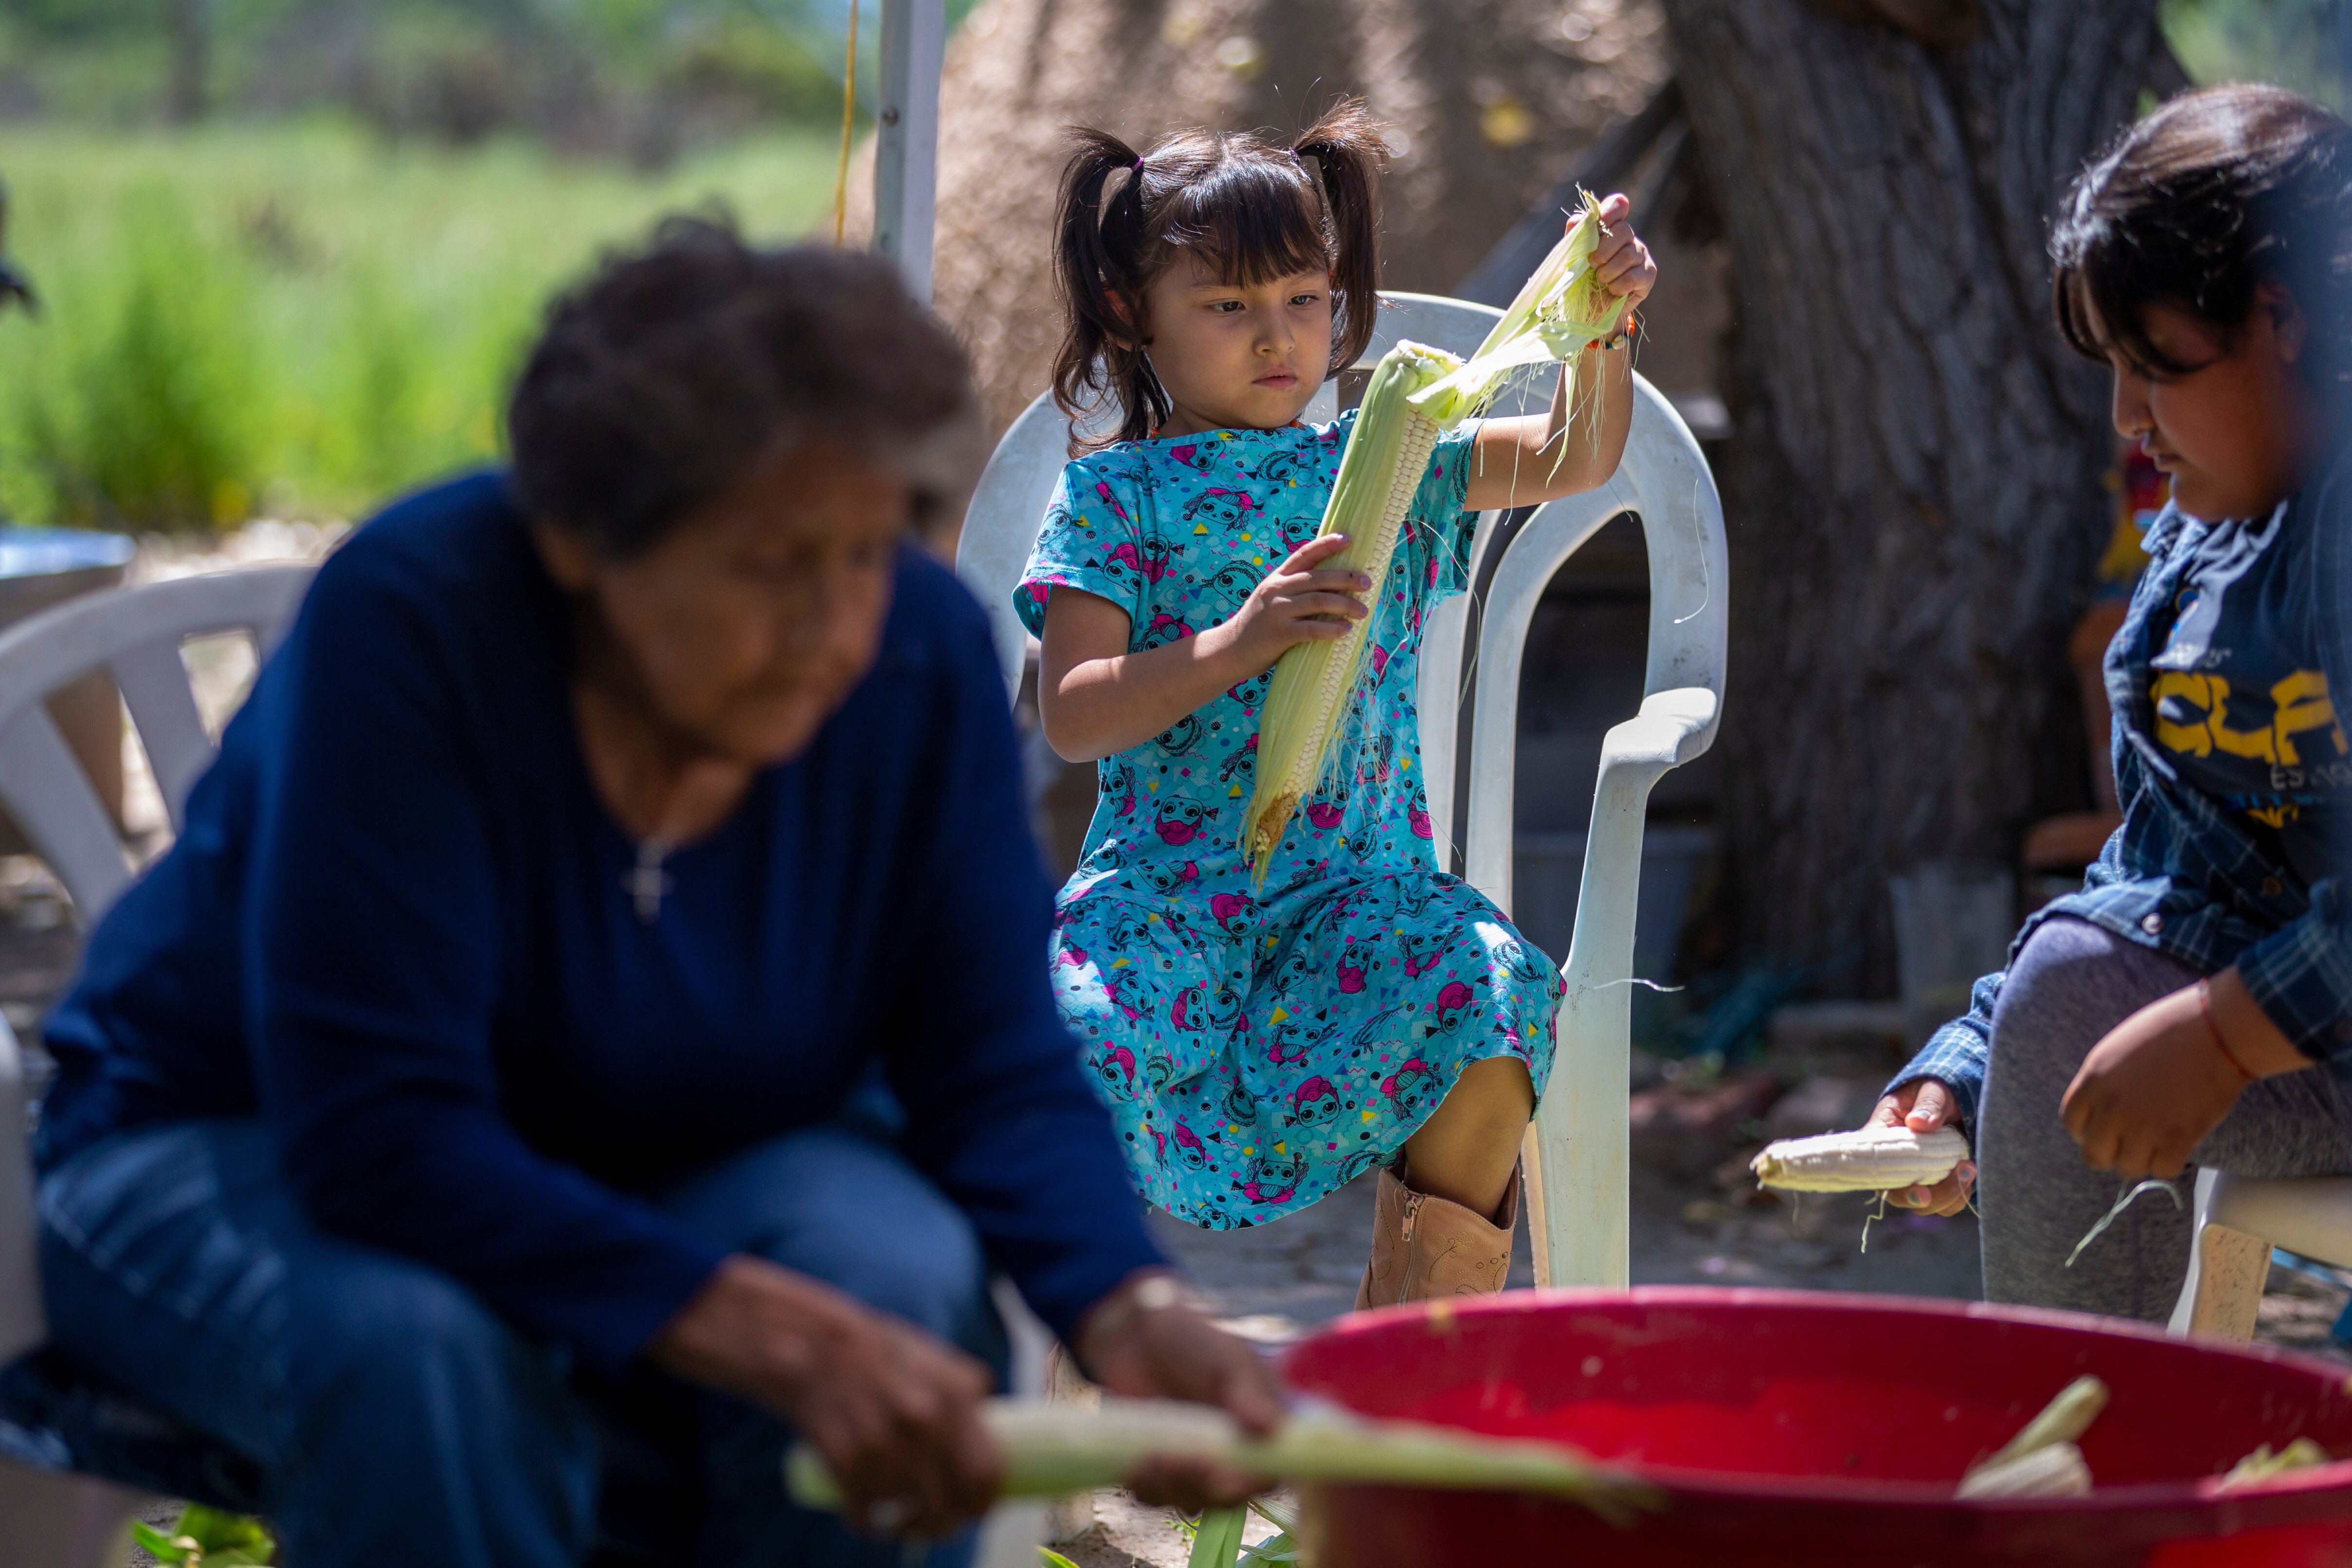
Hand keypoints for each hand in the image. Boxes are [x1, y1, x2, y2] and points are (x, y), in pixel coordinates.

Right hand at [650, 1255, 999, 1537]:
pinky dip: (865, 1520)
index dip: (983, 1502)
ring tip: (895, 1519)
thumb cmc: (873, 1349)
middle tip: (933, 1524)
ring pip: (905, 1514)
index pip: (986, 1472)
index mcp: (954, 1394)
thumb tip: (991, 1422)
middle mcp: (924, 1421)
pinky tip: (863, 1515)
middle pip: (949, 1505)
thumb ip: (962, 1387)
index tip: (975, 1510)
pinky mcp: (844, 1460)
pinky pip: (864, 1512)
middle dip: (943, 1524)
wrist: (808, 1342)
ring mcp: (883, 1442)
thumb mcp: (931, 1355)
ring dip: (901, 1526)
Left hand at [1075, 1271, 1286, 1512]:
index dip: (1249, 1481)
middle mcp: (1236, 1453)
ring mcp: (1199, 1464)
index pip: (1270, 1470)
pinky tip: (1135, 1464)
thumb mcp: (1228, 1359)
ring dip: (1171, 1488)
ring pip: (1193, 1500)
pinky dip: (1147, 1488)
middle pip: (1231, 1495)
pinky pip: (1159, 1497)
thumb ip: (1249, 1392)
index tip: (1223, 1476)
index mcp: (1264, 1427)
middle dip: (1202, 1486)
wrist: (1137, 1337)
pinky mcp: (1164, 1470)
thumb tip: (1273, 1429)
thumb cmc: (1193, 1341)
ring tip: (1149, 1458)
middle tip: (1175, 1463)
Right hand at [1211, 533, 1371, 675]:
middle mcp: (1277, 590)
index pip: (1304, 554)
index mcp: (1277, 578)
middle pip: (1317, 578)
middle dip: (1346, 578)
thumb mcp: (1271, 598)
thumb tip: (1331, 587)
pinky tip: (1345, 629)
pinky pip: (1311, 629)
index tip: (1348, 539)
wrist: (1231, 649)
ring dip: (1345, 604)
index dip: (1327, 545)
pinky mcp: (1280, 634)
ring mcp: (1277, 611)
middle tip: (1367, 582)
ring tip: (1362, 611)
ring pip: (1318, 600)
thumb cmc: (1258, 625)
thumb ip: (1293, 590)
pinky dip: (1331, 628)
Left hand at [1587, 192, 1655, 326]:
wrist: (1590, 310)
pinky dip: (1618, 286)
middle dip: (1603, 250)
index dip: (1611, 210)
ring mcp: (1641, 255)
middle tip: (1592, 265)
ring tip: (1600, 281)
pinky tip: (1612, 290)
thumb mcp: (1572, 257)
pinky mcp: (1648, 274)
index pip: (1617, 206)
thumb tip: (1579, 219)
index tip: (1601, 219)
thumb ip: (1575, 236)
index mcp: (1609, 228)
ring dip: (1608, 272)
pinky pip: (1633, 276)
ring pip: (1628, 255)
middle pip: (1623, 230)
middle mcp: (1628, 238)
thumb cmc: (1581, 280)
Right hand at [1868, 1079, 1975, 1215]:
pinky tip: (1971, 1171)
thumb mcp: (1934, 1089)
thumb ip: (1929, 1103)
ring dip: (1948, 1195)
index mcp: (1883, 1133)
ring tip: (1970, 1167)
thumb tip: (1918, 1122)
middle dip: (1925, 1197)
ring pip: (1924, 1203)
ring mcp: (1916, 1175)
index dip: (1889, 1182)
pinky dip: (1959, 1194)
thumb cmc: (1938, 1089)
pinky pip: (1945, 1203)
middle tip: (1954, 1178)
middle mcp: (1895, 1160)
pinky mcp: (1937, 1183)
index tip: (1920, 1190)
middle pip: (1897, 1193)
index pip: (1874, 1161)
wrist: (1958, 1097)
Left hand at [2061, 982, 2251, 1179]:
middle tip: (2129, 1145)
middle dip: (2110, 1154)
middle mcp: (2111, 1107)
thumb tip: (2100, 1110)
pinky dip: (2170, 1164)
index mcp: (2093, 1081)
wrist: (2217, 1031)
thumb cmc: (2170, 1032)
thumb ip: (2103, 1083)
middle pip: (2094, 1155)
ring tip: (2156, 1143)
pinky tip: (2178, 1146)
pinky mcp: (2177, 1138)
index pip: (2072, 1123)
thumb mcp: (2116, 1050)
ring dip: (2142, 1160)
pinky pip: (2163, 1171)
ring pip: (2129, 1169)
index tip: (2102, 1131)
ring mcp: (2143, 1125)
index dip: (2086, 1132)